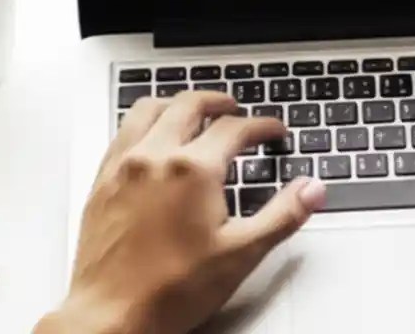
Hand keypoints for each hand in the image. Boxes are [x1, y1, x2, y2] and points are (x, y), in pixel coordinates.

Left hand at [36, 91, 326, 333]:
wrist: (112, 316)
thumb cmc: (169, 291)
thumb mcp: (241, 254)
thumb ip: (282, 215)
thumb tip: (312, 190)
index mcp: (193, 169)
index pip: (236, 128)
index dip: (262, 126)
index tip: (273, 132)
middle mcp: (155, 157)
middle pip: (190, 105)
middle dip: (219, 102)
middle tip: (236, 109)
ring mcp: (124, 166)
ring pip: (150, 110)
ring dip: (177, 104)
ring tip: (193, 111)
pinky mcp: (102, 181)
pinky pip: (122, 133)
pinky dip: (144, 124)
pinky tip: (151, 139)